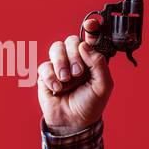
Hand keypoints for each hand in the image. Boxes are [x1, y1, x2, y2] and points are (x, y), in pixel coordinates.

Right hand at [37, 17, 112, 135]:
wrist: (73, 122)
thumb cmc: (90, 104)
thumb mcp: (103, 86)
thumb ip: (98, 64)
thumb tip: (84, 46)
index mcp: (91, 59)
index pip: (91, 38)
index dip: (91, 28)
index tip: (90, 25)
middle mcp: (76, 59)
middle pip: (71, 40)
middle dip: (74, 54)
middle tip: (78, 72)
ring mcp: (60, 66)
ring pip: (56, 47)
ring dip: (61, 62)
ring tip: (66, 79)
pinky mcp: (46, 74)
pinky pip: (45, 65)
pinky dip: (51, 77)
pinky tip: (57, 88)